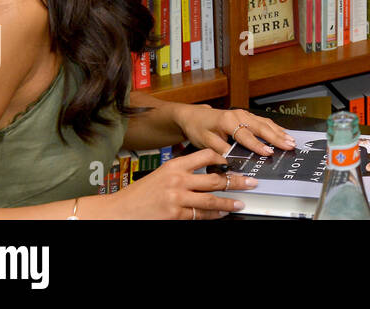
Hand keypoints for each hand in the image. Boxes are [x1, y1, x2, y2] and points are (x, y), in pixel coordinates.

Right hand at [102, 148, 251, 218]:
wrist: (119, 211)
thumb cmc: (140, 194)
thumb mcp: (162, 175)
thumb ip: (183, 172)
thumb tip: (208, 172)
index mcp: (175, 165)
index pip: (206, 155)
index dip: (224, 157)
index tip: (236, 160)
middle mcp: (178, 179)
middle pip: (215, 178)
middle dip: (236, 180)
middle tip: (251, 182)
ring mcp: (177, 198)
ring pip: (211, 199)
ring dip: (229, 201)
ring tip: (241, 202)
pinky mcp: (175, 215)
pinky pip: (200, 215)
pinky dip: (214, 215)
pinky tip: (222, 214)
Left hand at [175, 104, 295, 156]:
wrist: (194, 116)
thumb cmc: (199, 128)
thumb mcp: (205, 142)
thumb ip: (220, 151)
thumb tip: (232, 161)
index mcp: (227, 121)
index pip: (245, 135)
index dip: (257, 145)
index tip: (268, 153)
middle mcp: (238, 115)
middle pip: (261, 127)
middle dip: (276, 137)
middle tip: (289, 145)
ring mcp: (244, 114)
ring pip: (265, 123)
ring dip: (279, 132)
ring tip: (291, 141)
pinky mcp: (246, 116)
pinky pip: (263, 121)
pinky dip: (275, 128)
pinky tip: (283, 133)